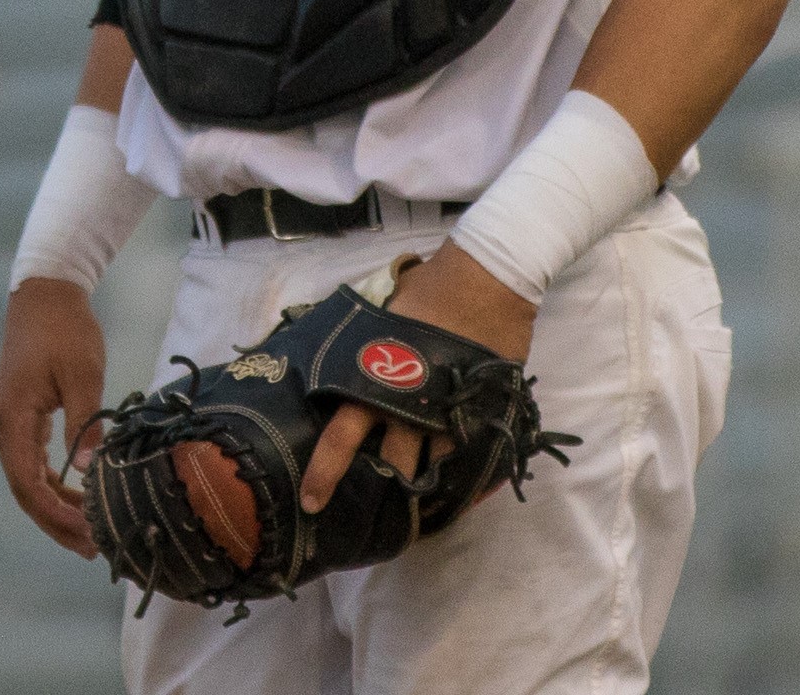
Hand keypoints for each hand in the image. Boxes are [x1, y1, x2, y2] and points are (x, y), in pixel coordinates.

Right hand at [0, 277, 106, 557]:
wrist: (46, 292)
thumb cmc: (66, 329)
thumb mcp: (83, 375)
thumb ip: (85, 424)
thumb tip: (87, 472)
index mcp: (11, 418)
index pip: (26, 483)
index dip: (54, 514)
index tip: (86, 533)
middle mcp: (2, 425)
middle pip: (24, 489)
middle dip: (56, 521)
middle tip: (92, 548)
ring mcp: (8, 421)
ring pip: (27, 478)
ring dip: (56, 505)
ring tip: (90, 531)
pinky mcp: (20, 415)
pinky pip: (32, 461)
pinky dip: (53, 482)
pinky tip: (79, 495)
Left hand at [297, 240, 535, 513]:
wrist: (487, 279)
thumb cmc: (430, 290)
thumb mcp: (383, 316)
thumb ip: (365, 348)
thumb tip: (341, 364)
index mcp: (376, 379)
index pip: (342, 434)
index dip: (326, 471)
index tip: (312, 501)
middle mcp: (409, 403)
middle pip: (391, 464)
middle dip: (382, 492)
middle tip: (373, 519)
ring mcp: (449, 412)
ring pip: (432, 467)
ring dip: (423, 487)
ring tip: (416, 510)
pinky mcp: (482, 412)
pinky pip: (469, 454)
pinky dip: (462, 473)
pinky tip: (457, 490)